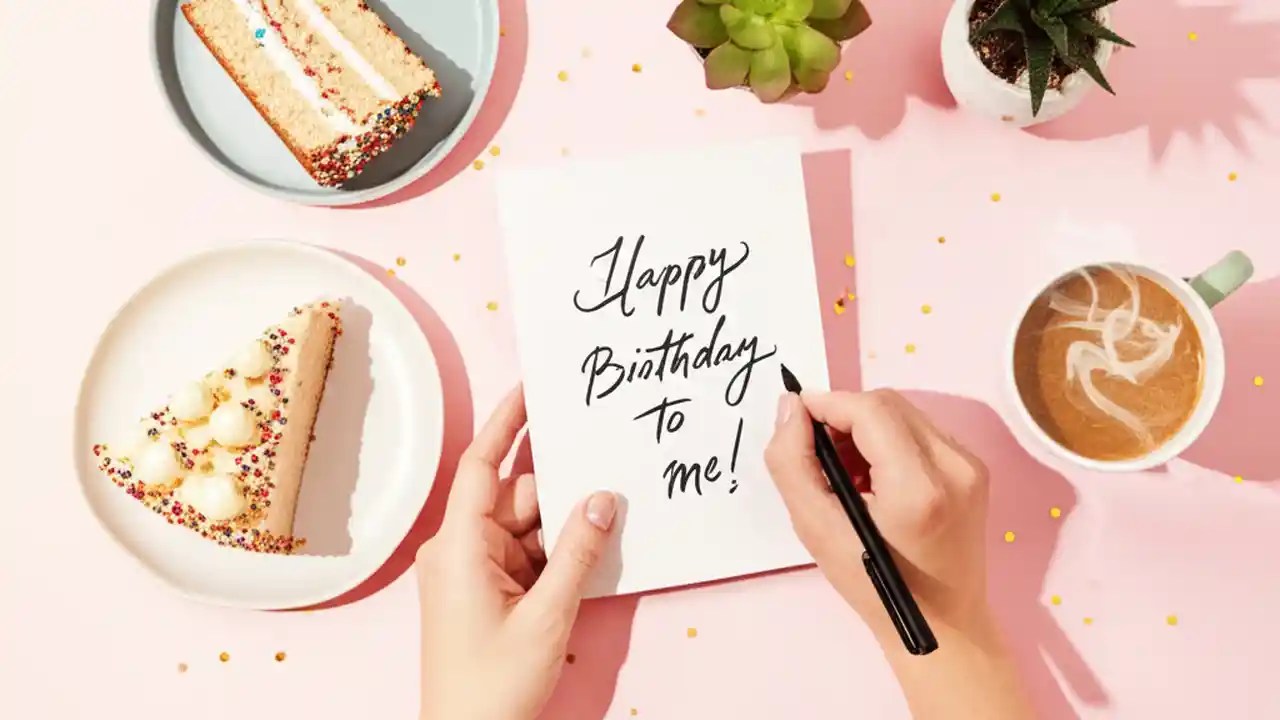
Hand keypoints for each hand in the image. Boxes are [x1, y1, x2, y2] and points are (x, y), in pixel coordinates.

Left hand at [416, 387, 617, 719]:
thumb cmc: (492, 684)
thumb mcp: (548, 614)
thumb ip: (578, 551)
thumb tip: (604, 497)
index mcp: (458, 545)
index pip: (481, 463)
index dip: (506, 421)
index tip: (532, 387)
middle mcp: (458, 549)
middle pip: (515, 495)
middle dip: (556, 497)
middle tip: (601, 492)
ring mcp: (470, 569)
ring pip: (525, 525)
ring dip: (558, 532)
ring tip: (592, 543)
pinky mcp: (483, 588)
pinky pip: (524, 551)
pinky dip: (552, 554)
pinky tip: (578, 565)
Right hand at [765, 389, 990, 642]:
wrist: (944, 625)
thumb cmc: (875, 587)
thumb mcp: (816, 529)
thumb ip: (793, 462)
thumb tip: (790, 407)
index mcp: (918, 488)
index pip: (868, 410)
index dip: (826, 404)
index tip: (796, 420)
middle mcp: (954, 467)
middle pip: (887, 404)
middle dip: (844, 417)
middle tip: (819, 454)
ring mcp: (970, 466)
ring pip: (903, 413)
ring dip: (866, 429)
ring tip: (847, 474)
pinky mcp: (974, 468)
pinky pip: (920, 431)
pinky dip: (889, 441)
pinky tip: (876, 480)